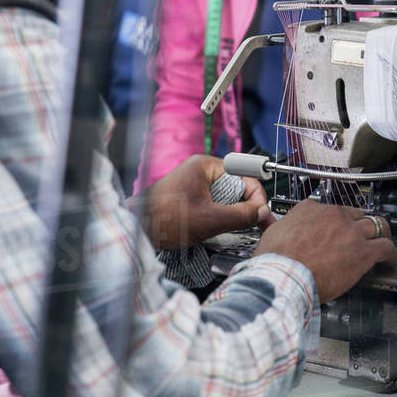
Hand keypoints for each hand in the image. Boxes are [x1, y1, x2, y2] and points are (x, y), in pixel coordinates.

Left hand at [138, 155, 272, 248]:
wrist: (136, 229)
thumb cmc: (163, 218)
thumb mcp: (210, 219)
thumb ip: (241, 216)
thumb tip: (261, 213)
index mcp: (205, 166)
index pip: (244, 176)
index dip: (255, 196)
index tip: (261, 215)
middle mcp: (200, 171)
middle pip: (236, 186)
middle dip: (245, 205)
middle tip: (253, 224)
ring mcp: (193, 184)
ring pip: (225, 197)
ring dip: (232, 213)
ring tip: (235, 228)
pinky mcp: (189, 199)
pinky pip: (214, 204)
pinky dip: (220, 216)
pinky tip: (220, 229)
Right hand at [254, 200, 396, 302]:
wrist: (284, 275)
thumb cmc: (275, 261)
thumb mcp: (271, 234)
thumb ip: (276, 226)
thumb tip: (269, 223)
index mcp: (310, 209)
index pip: (327, 209)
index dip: (332, 221)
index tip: (333, 228)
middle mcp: (333, 215)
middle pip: (354, 214)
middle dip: (357, 225)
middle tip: (358, 236)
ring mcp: (351, 232)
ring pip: (375, 225)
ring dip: (379, 233)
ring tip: (382, 240)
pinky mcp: (363, 251)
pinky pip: (385, 247)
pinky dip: (390, 253)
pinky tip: (390, 259)